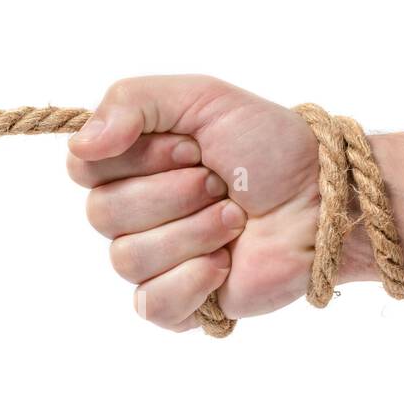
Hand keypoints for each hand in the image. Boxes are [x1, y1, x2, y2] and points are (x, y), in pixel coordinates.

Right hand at [68, 75, 321, 330]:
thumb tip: (79, 146)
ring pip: (127, 259)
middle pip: (102, 215)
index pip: (84, 168)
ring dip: (193, 232)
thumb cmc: (269, 147)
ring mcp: (155, 263)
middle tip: (222, 183)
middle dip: (174, 194)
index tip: (193, 147)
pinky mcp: (180, 305)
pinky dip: (192, 280)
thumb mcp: (201, 97)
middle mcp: (135, 215)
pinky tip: (226, 264)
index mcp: (131, 165)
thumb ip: (130, 101)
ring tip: (236, 219)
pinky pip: (152, 304)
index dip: (137, 158)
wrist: (324, 200)